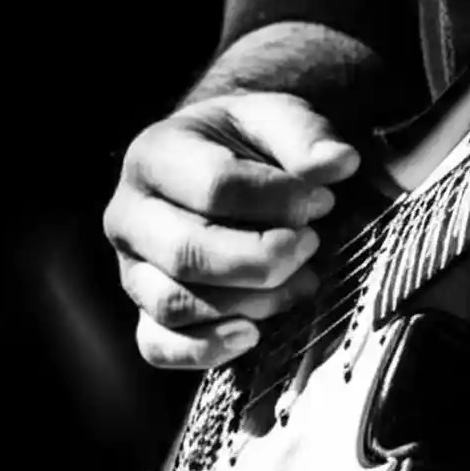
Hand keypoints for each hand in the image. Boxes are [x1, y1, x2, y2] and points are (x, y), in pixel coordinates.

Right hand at [103, 92, 359, 367]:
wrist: (217, 167)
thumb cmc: (246, 146)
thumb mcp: (275, 120)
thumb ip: (305, 137)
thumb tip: (339, 163)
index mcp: (154, 156)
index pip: (214, 188)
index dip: (278, 201)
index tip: (321, 201)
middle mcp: (130, 216)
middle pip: (190, 255)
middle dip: (266, 259)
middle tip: (312, 243)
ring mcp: (133, 270)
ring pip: (175, 305)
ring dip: (249, 303)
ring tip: (297, 280)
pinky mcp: (146, 314)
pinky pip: (158, 346)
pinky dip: (207, 350)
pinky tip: (254, 333)